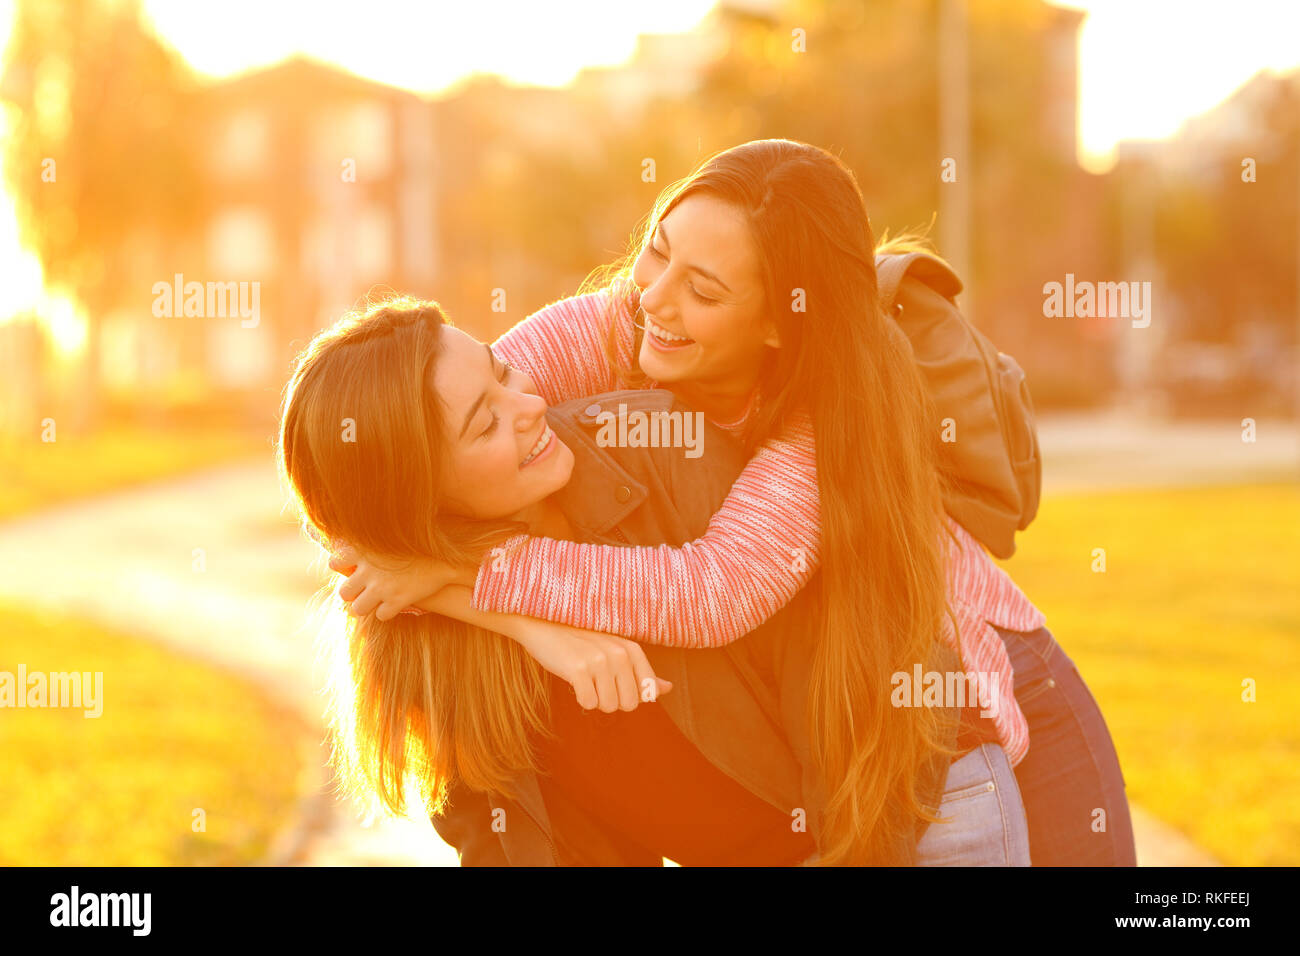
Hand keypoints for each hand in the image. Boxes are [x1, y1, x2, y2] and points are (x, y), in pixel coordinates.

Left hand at [329, 541, 465, 621]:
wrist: (447, 554)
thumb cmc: (419, 541)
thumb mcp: (390, 532)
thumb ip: (369, 539)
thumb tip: (348, 542)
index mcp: (363, 549)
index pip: (334, 563)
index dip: (343, 568)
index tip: (355, 569)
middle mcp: (368, 570)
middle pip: (344, 592)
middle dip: (354, 593)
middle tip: (366, 590)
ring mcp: (381, 587)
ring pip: (357, 609)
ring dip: (367, 606)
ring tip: (378, 601)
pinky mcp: (397, 601)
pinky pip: (381, 616)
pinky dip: (388, 612)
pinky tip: (396, 604)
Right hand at [512, 617, 671, 712]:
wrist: (542, 626)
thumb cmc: (581, 642)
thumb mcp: (615, 652)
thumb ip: (643, 672)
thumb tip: (668, 689)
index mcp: (632, 649)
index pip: (647, 692)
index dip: (629, 695)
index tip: (612, 681)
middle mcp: (619, 654)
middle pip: (629, 704)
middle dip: (611, 700)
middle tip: (595, 681)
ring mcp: (600, 661)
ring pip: (609, 706)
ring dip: (594, 699)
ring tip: (584, 679)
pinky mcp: (579, 670)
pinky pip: (588, 704)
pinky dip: (580, 698)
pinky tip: (573, 681)